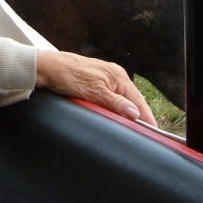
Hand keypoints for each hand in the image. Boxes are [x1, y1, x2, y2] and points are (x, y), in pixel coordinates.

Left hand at [35, 51, 155, 124]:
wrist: (47, 69)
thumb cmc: (69, 75)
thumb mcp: (94, 92)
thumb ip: (115, 103)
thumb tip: (135, 113)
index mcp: (118, 76)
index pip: (138, 100)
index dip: (146, 116)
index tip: (154, 131)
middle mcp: (114, 76)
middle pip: (131, 100)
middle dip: (138, 116)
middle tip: (145, 134)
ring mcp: (105, 79)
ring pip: (121, 100)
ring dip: (125, 113)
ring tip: (133, 128)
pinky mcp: (95, 83)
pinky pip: (111, 99)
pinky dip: (115, 109)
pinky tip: (115, 117)